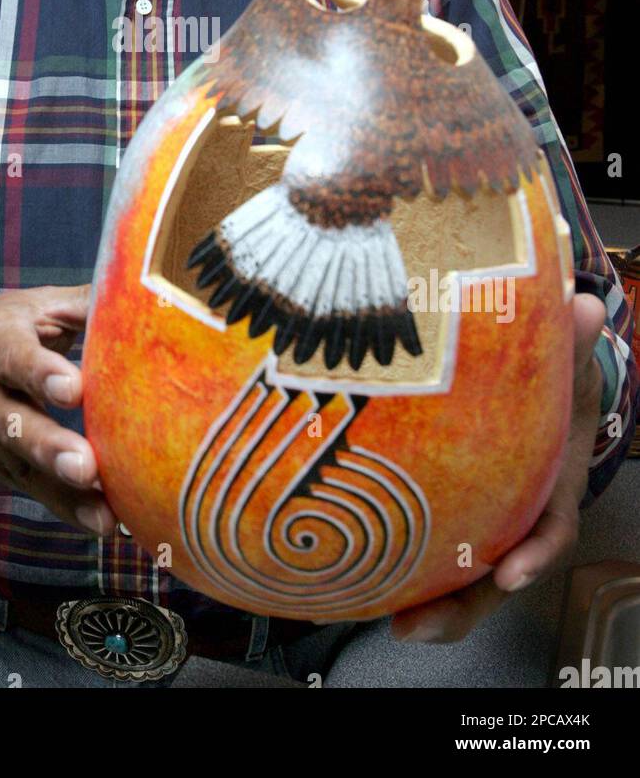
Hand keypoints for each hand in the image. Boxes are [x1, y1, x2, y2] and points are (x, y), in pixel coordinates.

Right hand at [0, 284, 116, 537]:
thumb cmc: (13, 328)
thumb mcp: (39, 304)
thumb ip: (86, 303)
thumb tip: (144, 296)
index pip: (14, 356)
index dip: (40, 373)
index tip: (73, 390)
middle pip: (14, 424)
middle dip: (50, 447)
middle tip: (85, 466)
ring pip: (25, 468)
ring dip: (65, 494)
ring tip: (106, 514)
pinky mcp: (8, 467)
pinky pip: (38, 493)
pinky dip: (71, 511)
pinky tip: (107, 524)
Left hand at [390, 292, 606, 643]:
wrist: (539, 385)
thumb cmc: (549, 379)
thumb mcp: (563, 357)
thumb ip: (568, 338)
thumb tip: (580, 307)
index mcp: (551, 484)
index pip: (550, 528)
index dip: (534, 554)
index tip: (511, 572)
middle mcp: (516, 513)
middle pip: (493, 577)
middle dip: (459, 608)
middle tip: (416, 625)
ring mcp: (481, 519)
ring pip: (457, 577)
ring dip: (423, 605)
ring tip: (384, 621)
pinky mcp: (444, 511)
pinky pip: (423, 549)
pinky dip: (394, 569)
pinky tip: (351, 579)